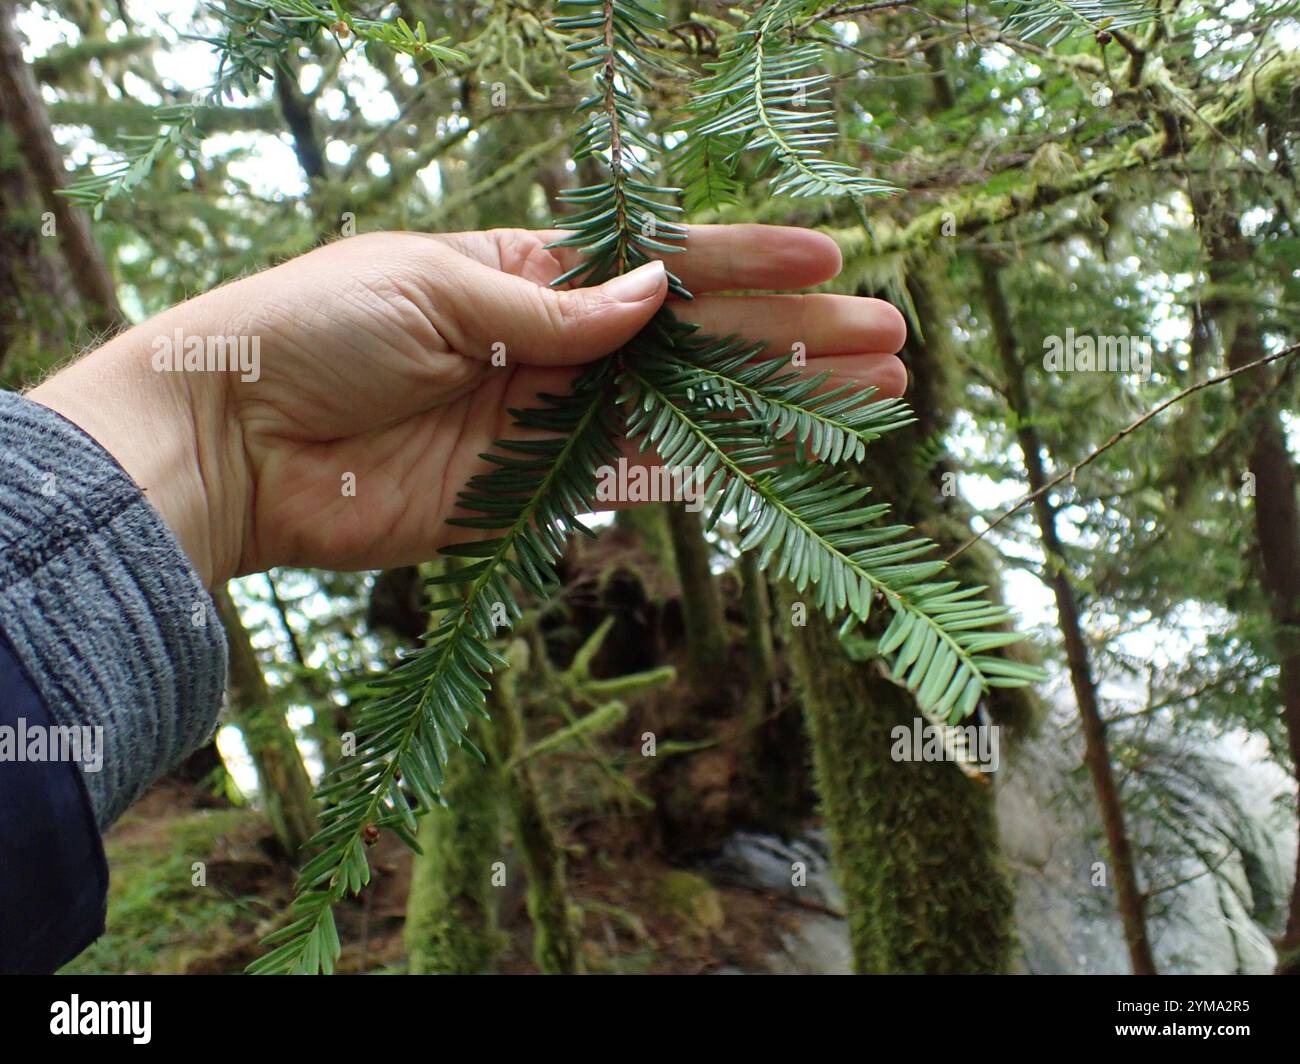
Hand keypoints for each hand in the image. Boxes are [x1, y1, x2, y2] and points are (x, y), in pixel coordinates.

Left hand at [29, 225, 906, 586]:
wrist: (234, 441)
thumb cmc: (314, 329)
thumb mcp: (434, 285)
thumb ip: (552, 306)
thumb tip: (658, 296)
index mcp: (529, 270)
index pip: (662, 264)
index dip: (748, 264)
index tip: (832, 261)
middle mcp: (554, 344)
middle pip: (699, 342)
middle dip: (794, 340)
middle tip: (890, 340)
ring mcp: (551, 421)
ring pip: (688, 414)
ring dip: (777, 409)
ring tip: (869, 401)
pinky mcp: (532, 493)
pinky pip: (636, 480)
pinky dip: (707, 475)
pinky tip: (779, 463)